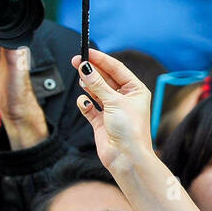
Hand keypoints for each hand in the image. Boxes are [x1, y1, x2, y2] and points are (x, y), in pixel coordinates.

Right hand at [74, 48, 153, 172]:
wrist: (127, 158)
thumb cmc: (129, 130)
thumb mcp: (114, 101)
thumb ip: (97, 83)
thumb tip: (85, 67)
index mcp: (136, 91)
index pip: (116, 69)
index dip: (101, 59)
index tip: (86, 52)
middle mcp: (125, 99)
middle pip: (105, 78)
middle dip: (92, 70)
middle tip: (76, 61)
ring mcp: (113, 111)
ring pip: (97, 91)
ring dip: (88, 85)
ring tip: (81, 80)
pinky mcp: (102, 122)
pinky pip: (90, 108)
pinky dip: (85, 104)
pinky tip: (84, 103)